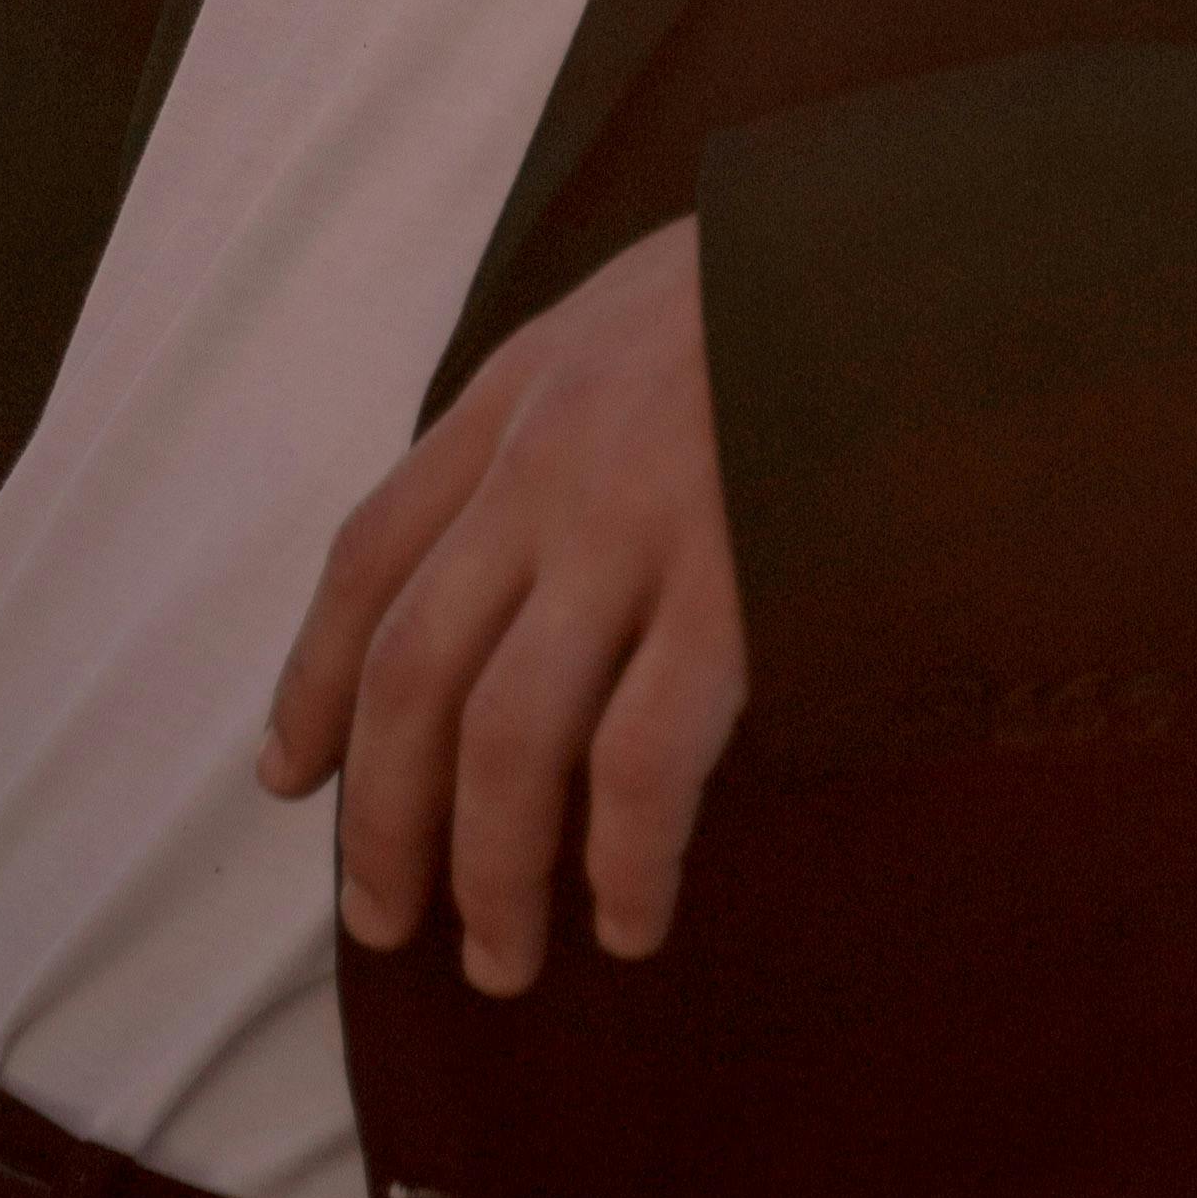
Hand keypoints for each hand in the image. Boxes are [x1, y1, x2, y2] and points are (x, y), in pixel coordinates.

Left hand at [258, 218, 746, 992]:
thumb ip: (561, 416)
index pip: (367, 557)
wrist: (906, 239)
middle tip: (383, 927)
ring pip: (506, 735)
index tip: (289, 782)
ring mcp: (634, 527)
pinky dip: (620, 858)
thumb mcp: (630, 314)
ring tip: (501, 958)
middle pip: (411, 671)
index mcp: (513, 396)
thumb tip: (522, 552)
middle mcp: (544, 465)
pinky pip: (643, 757)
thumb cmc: (785, 286)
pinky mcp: (734, 587)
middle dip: (382, 819)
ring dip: (486, 868)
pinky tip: (629, 917)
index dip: (310, 680)